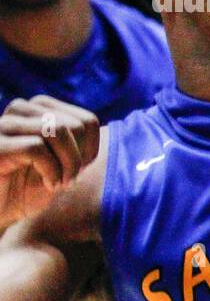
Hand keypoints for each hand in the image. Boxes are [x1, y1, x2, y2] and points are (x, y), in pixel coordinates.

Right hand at [0, 96, 98, 228]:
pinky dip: (51, 170)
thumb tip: (107, 128)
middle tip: (69, 181)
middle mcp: (19, 111)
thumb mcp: (61, 163)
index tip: (79, 170)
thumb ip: (78, 142)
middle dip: (79, 158)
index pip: (86, 120)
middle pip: (74, 125)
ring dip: (67, 163)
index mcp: (38, 110)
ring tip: (60, 183)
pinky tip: (48, 186)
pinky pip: (35, 147)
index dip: (91, 150)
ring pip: (56, 130)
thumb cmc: (26, 190)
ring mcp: (3, 126)